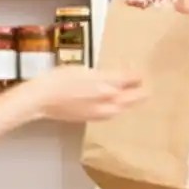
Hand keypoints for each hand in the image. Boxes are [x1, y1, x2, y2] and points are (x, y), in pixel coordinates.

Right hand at [19, 65, 146, 122]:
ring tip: (137, 96)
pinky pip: (113, 113)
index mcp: (107, 86)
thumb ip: (107, 75)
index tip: (144, 73)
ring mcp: (100, 112)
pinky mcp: (92, 118)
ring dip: (131, 101)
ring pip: (123, 107)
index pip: (131, 81)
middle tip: (147, 87)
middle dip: (140, 92)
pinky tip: (117, 104)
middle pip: (132, 98)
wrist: (41, 99)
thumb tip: (125, 78)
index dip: (139, 77)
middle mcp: (107, 102)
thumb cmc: (60, 79)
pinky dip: (119, 107)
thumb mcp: (85, 70)